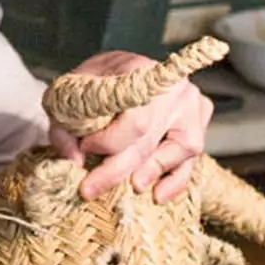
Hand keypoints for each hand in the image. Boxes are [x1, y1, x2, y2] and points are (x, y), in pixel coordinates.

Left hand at [49, 51, 212, 202]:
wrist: (120, 69)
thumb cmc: (96, 82)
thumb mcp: (69, 93)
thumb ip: (65, 126)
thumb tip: (74, 160)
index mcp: (140, 70)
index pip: (132, 120)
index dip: (107, 143)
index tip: (83, 150)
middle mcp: (172, 87)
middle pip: (149, 139)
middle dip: (116, 170)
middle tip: (89, 190)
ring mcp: (191, 104)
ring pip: (179, 149)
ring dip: (152, 172)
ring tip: (132, 187)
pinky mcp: (200, 121)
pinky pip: (192, 158)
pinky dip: (176, 180)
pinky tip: (157, 195)